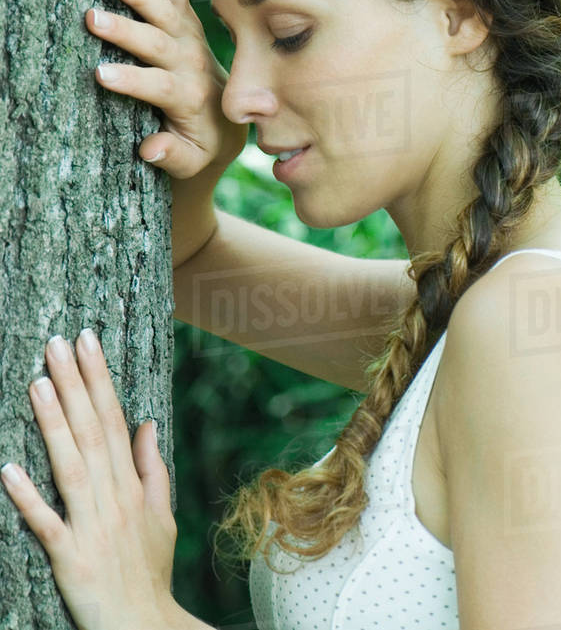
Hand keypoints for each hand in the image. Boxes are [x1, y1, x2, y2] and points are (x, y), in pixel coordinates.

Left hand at [1, 330, 180, 629]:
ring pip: (71, 466)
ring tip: (37, 383)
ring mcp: (93, 525)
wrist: (143, 623)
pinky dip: (29, 498)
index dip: (99, 379)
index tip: (86, 342)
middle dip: (76, 385)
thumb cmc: (149, 571)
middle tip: (59, 343)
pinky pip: (47, 523)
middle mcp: (115, 498)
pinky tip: (8, 470)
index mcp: (133, 485)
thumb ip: (153, 468)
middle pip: (93, 432)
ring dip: (54, 424)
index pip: (115, 420)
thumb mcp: (162, 516)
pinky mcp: (71, 556)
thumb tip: (147, 424)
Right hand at [88, 0, 246, 178]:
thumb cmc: (202, 143)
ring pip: (167, 13)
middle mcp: (192, 63)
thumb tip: (151, 149)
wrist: (230, 121)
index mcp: (191, 97)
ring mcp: (190, 38)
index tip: (101, 75)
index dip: (133, 81)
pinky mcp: (186, 21)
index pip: (160, 87)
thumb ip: (175, 157)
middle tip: (93, 19)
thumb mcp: (192, 161)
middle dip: (128, 33)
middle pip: (159, 45)